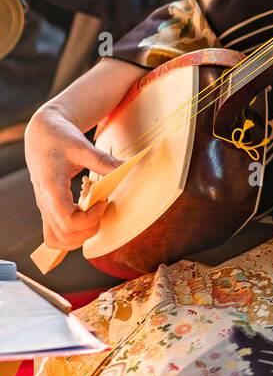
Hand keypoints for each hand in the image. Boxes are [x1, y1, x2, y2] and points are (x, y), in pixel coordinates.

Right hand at [25, 105, 123, 251]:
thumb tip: (127, 168)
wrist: (40, 135)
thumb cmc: (58, 137)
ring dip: (78, 237)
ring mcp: (44, 208)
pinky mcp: (47, 209)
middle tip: (100, 209)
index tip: (103, 203)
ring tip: (92, 216)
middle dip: (88, 229)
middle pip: (63, 236)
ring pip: (55, 240)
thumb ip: (103, 161)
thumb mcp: (82, 146)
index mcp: (51, 188)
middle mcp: (44, 202)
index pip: (68, 221)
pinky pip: (54, 234)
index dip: (90, 219)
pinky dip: (70, 235)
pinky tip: (84, 218)